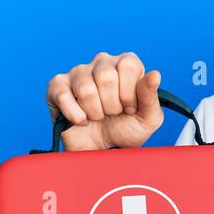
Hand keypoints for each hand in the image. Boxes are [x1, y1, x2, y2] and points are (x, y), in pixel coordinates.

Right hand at [45, 51, 164, 150]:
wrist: (102, 151)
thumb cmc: (126, 131)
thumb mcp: (148, 119)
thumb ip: (151, 97)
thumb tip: (155, 74)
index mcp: (126, 64)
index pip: (128, 65)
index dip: (129, 93)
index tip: (129, 108)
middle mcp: (102, 62)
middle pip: (106, 75)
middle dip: (112, 105)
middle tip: (112, 114)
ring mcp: (78, 72)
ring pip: (85, 88)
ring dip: (94, 112)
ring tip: (97, 117)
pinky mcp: (57, 86)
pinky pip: (63, 95)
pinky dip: (75, 115)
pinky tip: (81, 120)